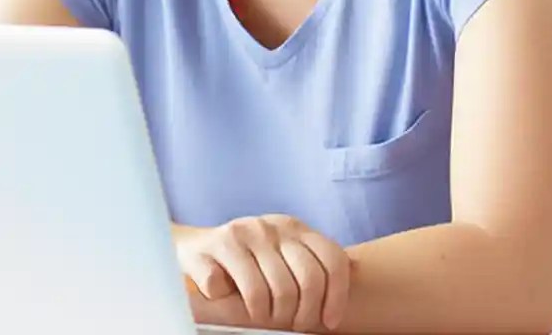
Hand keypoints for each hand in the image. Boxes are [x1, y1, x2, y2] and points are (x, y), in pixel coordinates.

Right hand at [175, 215, 350, 332]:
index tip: (328, 321)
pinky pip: (232, 289)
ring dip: (266, 316)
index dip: (336, 297)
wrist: (194, 248)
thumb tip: (358, 270)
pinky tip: (230, 301)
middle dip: (301, 314)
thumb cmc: (247, 259)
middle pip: (305, 280)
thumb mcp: (283, 252)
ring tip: (262, 318)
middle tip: (290, 325)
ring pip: (269, 292)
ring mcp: (240, 234)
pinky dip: (232, 303)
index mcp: (293, 227)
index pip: (332, 261)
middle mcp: (269, 226)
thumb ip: (311, 260)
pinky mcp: (212, 247)